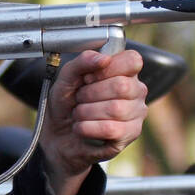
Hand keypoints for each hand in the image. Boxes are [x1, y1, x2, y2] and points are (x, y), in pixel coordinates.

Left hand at [38, 50, 146, 194]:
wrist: (58, 136)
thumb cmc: (66, 104)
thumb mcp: (66, 79)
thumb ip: (81, 62)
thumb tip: (103, 58)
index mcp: (124, 72)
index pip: (132, 60)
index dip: (106, 69)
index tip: (88, 78)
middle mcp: (136, 91)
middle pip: (122, 85)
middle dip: (90, 93)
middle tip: (79, 99)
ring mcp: (136, 113)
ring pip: (116, 109)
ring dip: (86, 112)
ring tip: (79, 114)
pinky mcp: (130, 135)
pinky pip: (111, 129)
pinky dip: (87, 128)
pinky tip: (81, 128)